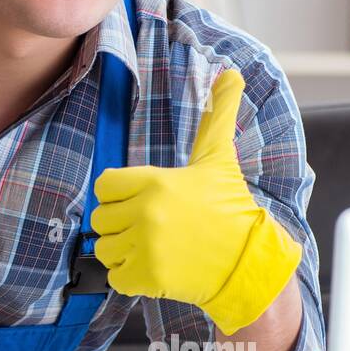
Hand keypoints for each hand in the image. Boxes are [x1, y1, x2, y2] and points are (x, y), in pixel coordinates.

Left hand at [89, 68, 300, 333]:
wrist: (249, 261)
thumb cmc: (231, 208)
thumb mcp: (219, 160)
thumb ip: (217, 115)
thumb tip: (231, 73)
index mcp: (156, 181)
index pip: (104, 185)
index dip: (118, 194)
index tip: (141, 200)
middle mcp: (147, 212)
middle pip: (101, 218)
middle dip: (121, 223)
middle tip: (151, 226)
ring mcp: (146, 246)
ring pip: (105, 248)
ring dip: (123, 250)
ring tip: (153, 246)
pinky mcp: (147, 277)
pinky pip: (114, 276)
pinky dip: (129, 276)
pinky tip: (154, 267)